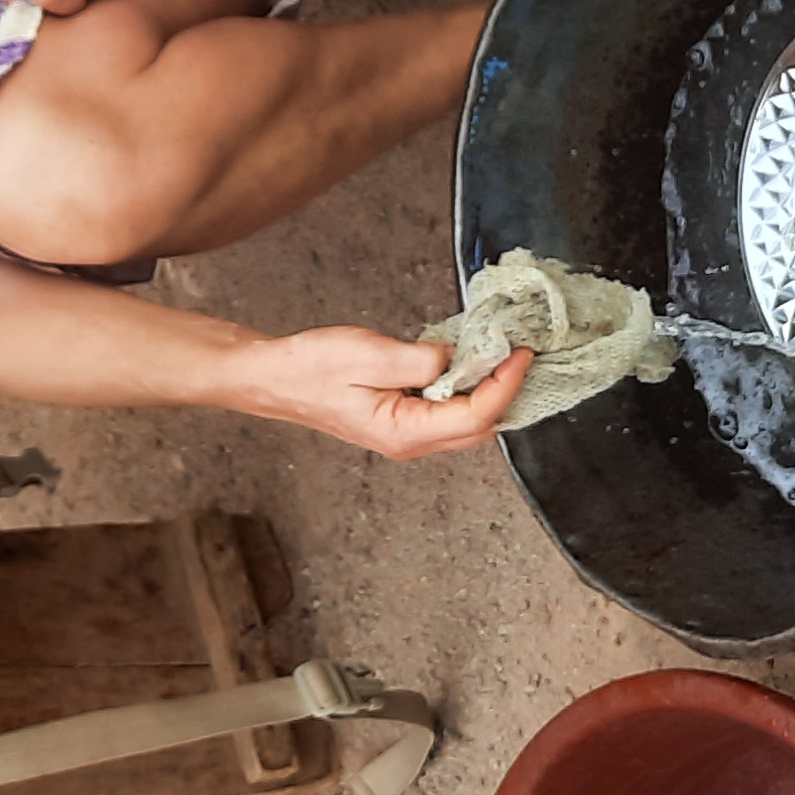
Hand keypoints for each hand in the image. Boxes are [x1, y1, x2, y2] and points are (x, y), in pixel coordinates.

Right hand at [227, 328, 532, 456]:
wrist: (274, 376)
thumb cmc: (311, 368)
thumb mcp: (370, 355)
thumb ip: (422, 360)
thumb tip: (456, 358)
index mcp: (404, 433)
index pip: (475, 416)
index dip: (505, 383)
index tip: (520, 353)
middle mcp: (410, 442)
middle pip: (479, 427)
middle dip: (506, 391)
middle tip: (520, 352)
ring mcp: (406, 434)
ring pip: (465, 422)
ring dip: (488, 390)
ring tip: (501, 354)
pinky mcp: (400, 420)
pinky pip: (446, 410)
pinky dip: (465, 387)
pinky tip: (467, 361)